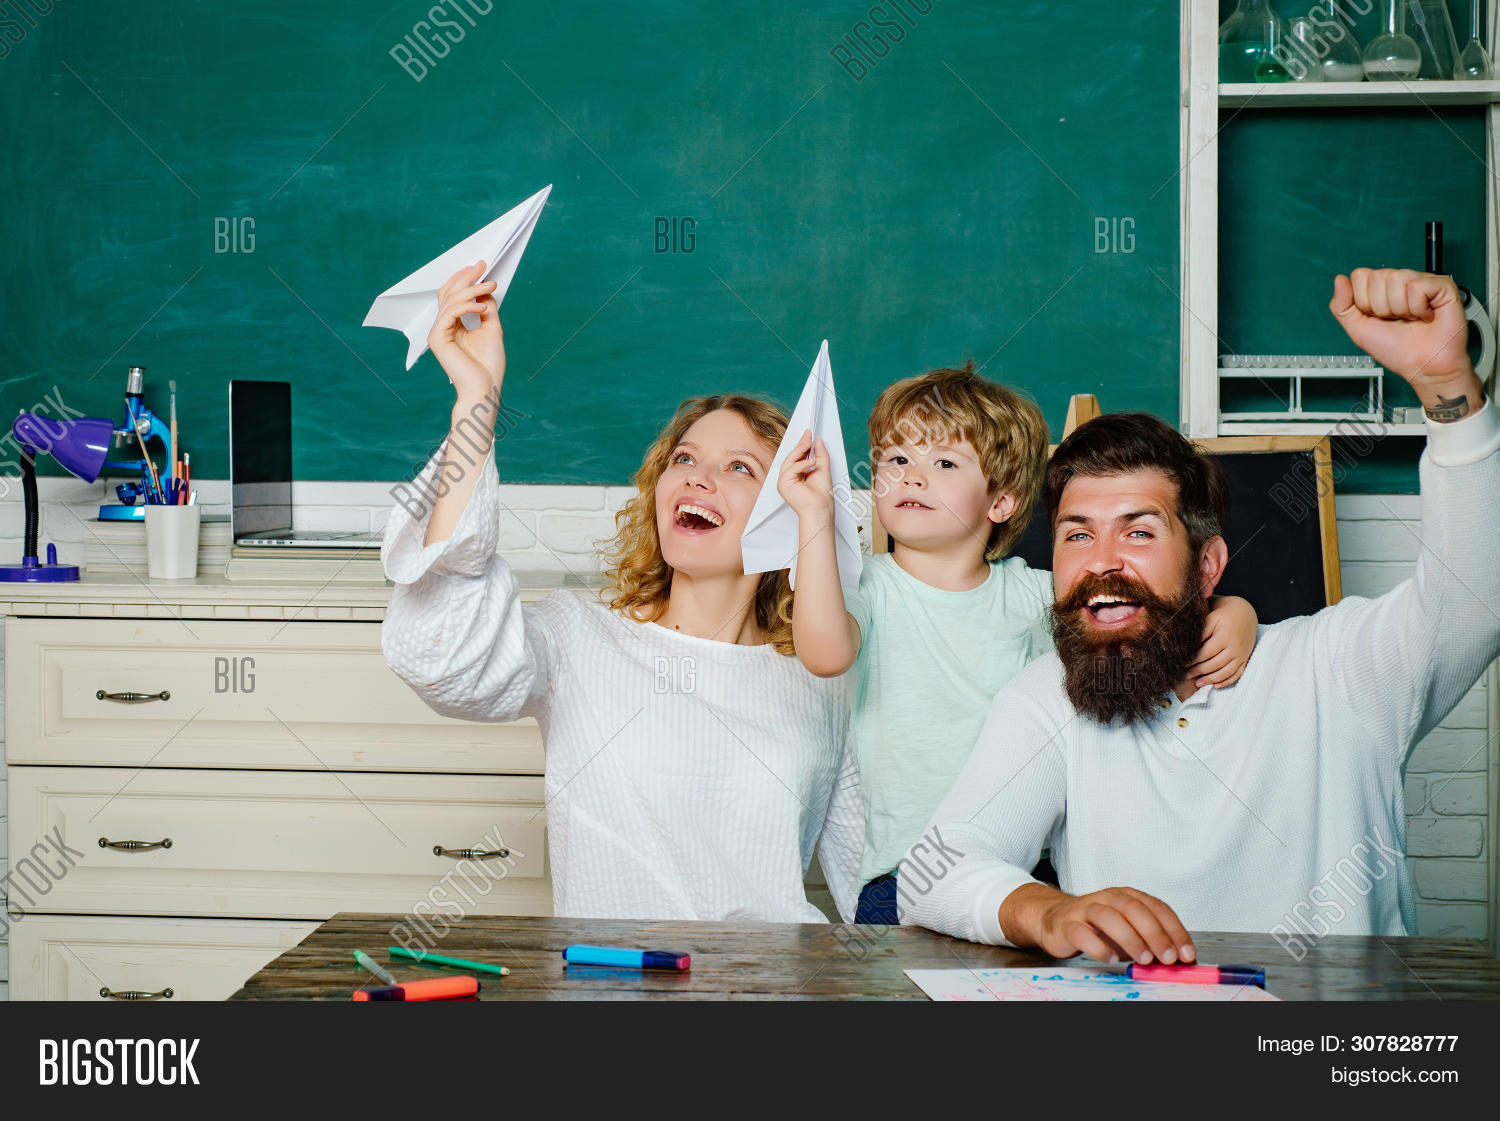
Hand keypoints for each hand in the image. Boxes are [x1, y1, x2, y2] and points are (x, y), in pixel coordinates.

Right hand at [429, 260, 503, 400]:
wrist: (485, 388)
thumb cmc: (489, 364)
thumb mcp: (492, 328)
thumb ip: (486, 307)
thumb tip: (485, 287)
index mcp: (452, 325)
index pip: (453, 295)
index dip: (465, 279)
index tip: (481, 267)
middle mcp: (442, 327)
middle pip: (448, 293)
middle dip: (466, 277)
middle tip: (483, 265)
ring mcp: (437, 332)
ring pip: (450, 300)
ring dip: (472, 289)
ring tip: (490, 285)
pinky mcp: (437, 338)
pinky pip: (451, 313)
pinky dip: (468, 306)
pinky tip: (483, 307)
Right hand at [776, 429, 834, 520]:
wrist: (820, 508)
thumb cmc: (821, 495)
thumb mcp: (822, 468)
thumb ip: (820, 454)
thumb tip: (818, 442)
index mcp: (796, 475)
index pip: (797, 457)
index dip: (802, 445)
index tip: (808, 435)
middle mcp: (788, 478)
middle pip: (791, 457)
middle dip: (800, 445)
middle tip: (808, 435)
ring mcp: (784, 481)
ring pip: (789, 461)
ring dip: (800, 450)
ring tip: (809, 443)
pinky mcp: (783, 484)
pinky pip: (790, 469)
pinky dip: (801, 464)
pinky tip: (811, 462)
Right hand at [1034, 886, 1196, 965]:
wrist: (1055, 919)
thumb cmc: (1098, 927)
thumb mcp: (1128, 929)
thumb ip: (1150, 940)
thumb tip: (1179, 960)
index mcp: (1126, 896)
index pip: (1155, 907)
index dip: (1174, 930)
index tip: (1186, 953)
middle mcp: (1107, 898)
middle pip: (1133, 909)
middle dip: (1155, 934)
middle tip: (1168, 957)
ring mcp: (1085, 910)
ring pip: (1108, 917)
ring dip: (1130, 938)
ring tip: (1143, 959)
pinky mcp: (1067, 925)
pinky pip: (1081, 933)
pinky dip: (1097, 947)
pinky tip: (1110, 958)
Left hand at [1191, 595, 1256, 688]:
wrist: (1244, 612)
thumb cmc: (1223, 615)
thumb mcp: (1211, 618)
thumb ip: (1200, 631)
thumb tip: (1185, 644)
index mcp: (1225, 636)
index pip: (1206, 652)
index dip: (1193, 660)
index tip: (1181, 664)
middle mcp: (1235, 647)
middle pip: (1215, 664)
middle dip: (1199, 671)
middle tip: (1186, 676)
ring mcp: (1241, 654)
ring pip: (1226, 672)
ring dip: (1211, 679)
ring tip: (1198, 683)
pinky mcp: (1245, 658)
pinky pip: (1237, 674)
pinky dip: (1227, 681)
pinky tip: (1216, 685)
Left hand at [1330, 269, 1478, 418]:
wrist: (1422, 366)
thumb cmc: (1396, 349)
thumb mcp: (1358, 330)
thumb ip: (1342, 306)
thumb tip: (1339, 279)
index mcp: (1381, 289)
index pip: (1360, 275)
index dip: (1364, 301)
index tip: (1377, 318)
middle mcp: (1400, 281)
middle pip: (1377, 276)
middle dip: (1381, 307)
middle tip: (1396, 320)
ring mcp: (1422, 281)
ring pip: (1397, 279)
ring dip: (1400, 309)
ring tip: (1411, 318)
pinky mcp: (1442, 285)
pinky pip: (1418, 286)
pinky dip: (1418, 308)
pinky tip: (1425, 316)